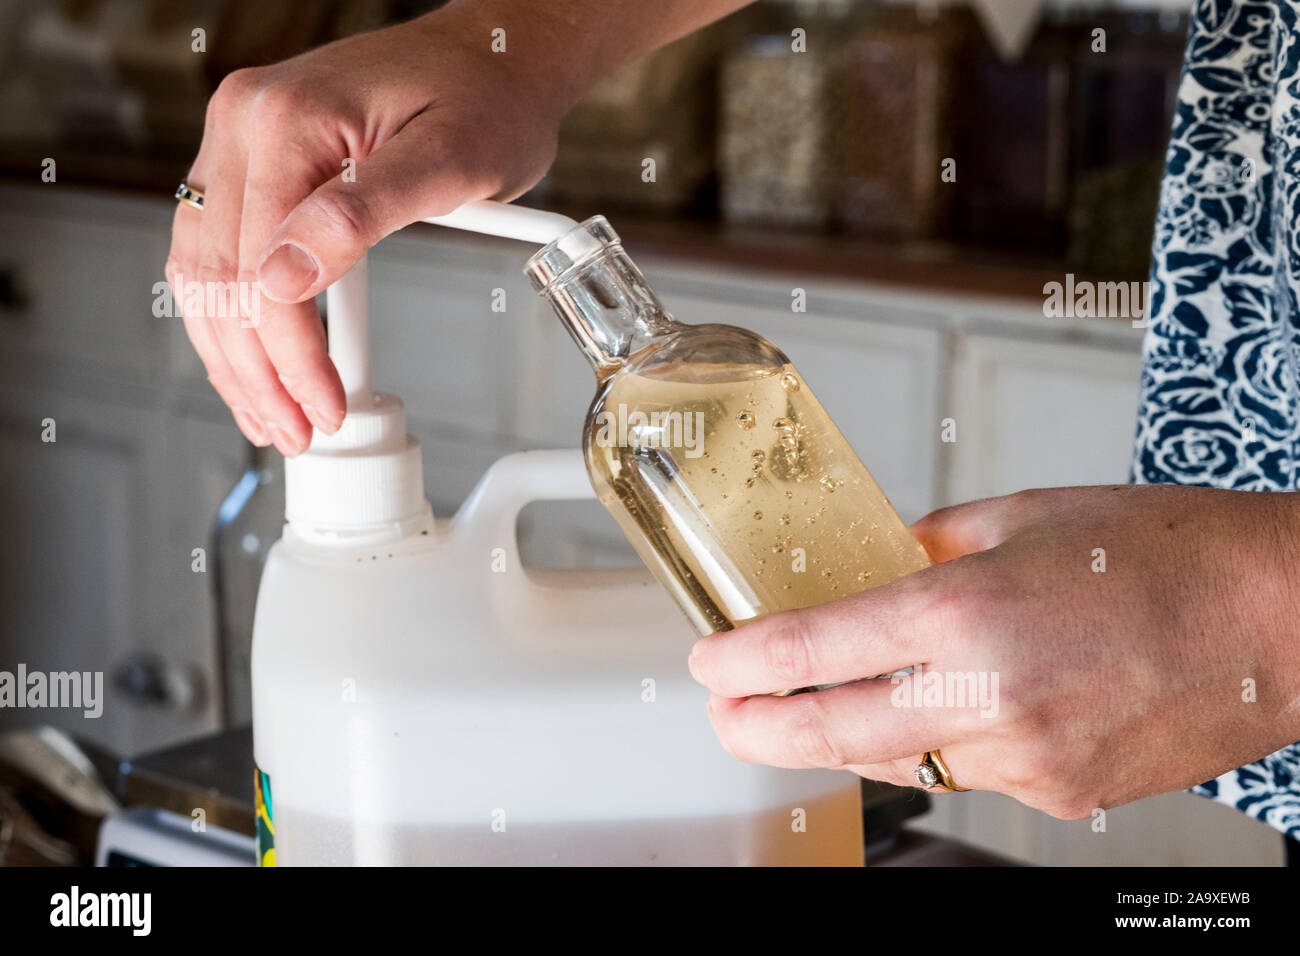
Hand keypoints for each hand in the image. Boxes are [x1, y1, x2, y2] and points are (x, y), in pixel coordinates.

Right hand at [166, 8, 570, 453]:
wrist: (495, 58)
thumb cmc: (486, 99)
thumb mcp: (449, 159)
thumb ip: (363, 216)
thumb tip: (286, 279)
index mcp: (283, 119)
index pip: (259, 268)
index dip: (290, 355)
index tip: (323, 407)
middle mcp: (243, 123)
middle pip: (215, 277)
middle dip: (254, 370)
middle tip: (294, 432)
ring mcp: (240, 141)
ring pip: (203, 271)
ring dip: (232, 354)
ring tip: (271, 417)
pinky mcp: (255, 162)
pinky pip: (221, 251)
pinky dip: (236, 317)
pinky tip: (260, 365)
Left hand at [688, 485, 1299, 818]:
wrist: (1282, 619)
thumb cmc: (1164, 551)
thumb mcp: (1023, 516)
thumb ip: (927, 546)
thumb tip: (873, 562)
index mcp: (967, 613)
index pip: (816, 648)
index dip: (747, 660)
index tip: (711, 662)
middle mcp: (987, 698)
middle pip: (832, 733)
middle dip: (761, 728)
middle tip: (724, 717)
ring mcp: (1026, 760)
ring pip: (896, 762)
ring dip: (839, 739)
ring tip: (804, 712)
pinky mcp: (1063, 794)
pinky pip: (967, 775)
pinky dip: (930, 748)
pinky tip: (923, 716)